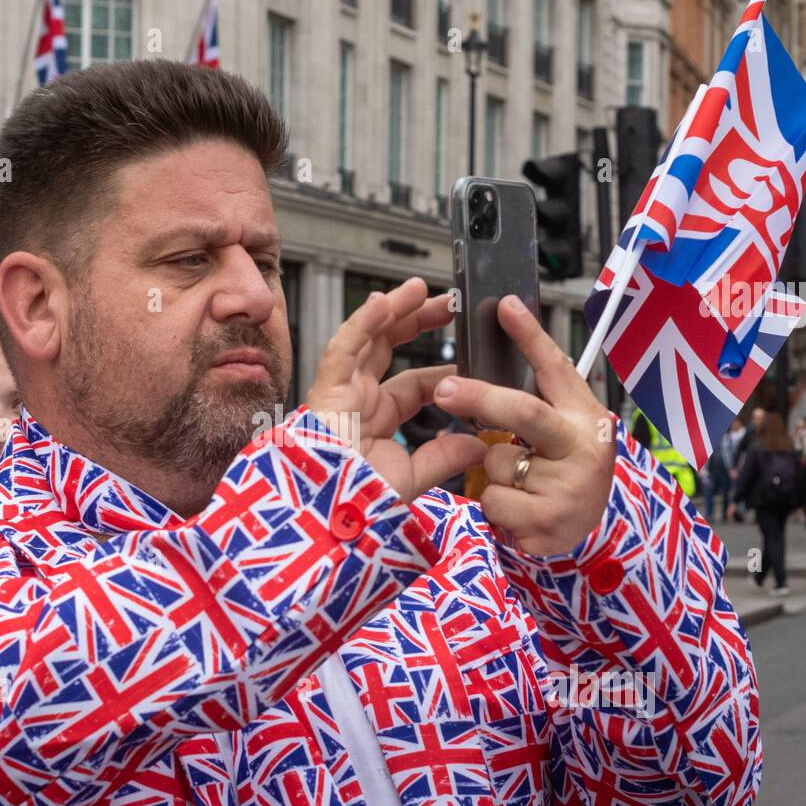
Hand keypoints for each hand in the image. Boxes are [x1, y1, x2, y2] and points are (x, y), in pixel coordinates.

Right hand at [305, 277, 485, 501]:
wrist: (328, 517)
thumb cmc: (360, 500)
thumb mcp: (413, 477)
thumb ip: (444, 457)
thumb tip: (480, 445)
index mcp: (380, 417)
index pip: (417, 381)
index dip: (445, 367)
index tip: (475, 357)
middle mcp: (359, 397)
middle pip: (390, 347)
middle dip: (419, 321)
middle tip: (452, 304)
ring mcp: (341, 390)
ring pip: (367, 338)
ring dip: (393, 310)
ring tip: (420, 288)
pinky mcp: (325, 389)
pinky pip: (343, 348)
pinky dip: (361, 323)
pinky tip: (383, 302)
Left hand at [432, 296, 616, 555]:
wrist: (589, 537)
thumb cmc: (565, 473)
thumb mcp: (563, 431)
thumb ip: (538, 401)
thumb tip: (498, 355)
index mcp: (584, 415)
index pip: (555, 367)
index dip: (529, 335)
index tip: (504, 305)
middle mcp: (584, 446)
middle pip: (523, 411)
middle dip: (480, 398)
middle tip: (444, 388)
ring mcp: (570, 485)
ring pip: (499, 463)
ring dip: (493, 473)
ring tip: (521, 485)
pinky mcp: (549, 521)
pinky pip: (495, 501)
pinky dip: (495, 507)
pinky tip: (519, 513)